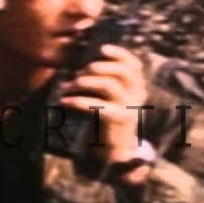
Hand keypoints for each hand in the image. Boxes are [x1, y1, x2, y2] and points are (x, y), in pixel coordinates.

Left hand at [58, 44, 151, 182]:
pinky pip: (97, 105)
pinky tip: (66, 101)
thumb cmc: (108, 122)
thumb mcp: (113, 100)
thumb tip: (85, 64)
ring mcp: (130, 108)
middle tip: (79, 73)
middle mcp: (137, 95)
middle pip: (121, 71)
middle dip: (97, 67)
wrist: (116, 153)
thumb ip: (107, 82)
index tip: (101, 49)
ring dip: (85, 81)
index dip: (118, 53)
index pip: (133, 64)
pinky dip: (78, 100)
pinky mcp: (118, 120)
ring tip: (69, 85)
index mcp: (137, 87)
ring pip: (109, 84)